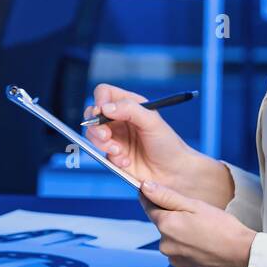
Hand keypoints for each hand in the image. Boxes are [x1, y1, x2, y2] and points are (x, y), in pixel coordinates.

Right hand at [84, 84, 232, 206]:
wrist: (173, 173)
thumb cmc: (168, 145)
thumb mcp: (152, 122)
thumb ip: (130, 110)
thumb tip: (105, 108)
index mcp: (130, 105)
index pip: (105, 93)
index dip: (99, 101)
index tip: (101, 112)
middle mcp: (120, 119)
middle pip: (92, 114)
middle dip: (95, 126)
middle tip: (105, 136)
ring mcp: (115, 137)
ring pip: (93, 134)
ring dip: (103, 144)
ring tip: (120, 152)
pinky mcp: (113, 155)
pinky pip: (101, 153)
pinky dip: (112, 158)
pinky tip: (127, 162)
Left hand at [140, 179, 256, 266]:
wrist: (243, 257)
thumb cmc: (223, 228)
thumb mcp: (195, 205)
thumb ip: (167, 196)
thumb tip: (145, 187)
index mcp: (166, 225)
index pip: (149, 208)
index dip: (152, 198)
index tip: (154, 193)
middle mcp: (166, 245)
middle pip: (163, 226)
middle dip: (174, 219)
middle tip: (196, 217)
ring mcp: (175, 261)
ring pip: (172, 242)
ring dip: (182, 236)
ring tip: (204, 234)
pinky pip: (181, 256)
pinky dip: (189, 250)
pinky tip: (205, 247)